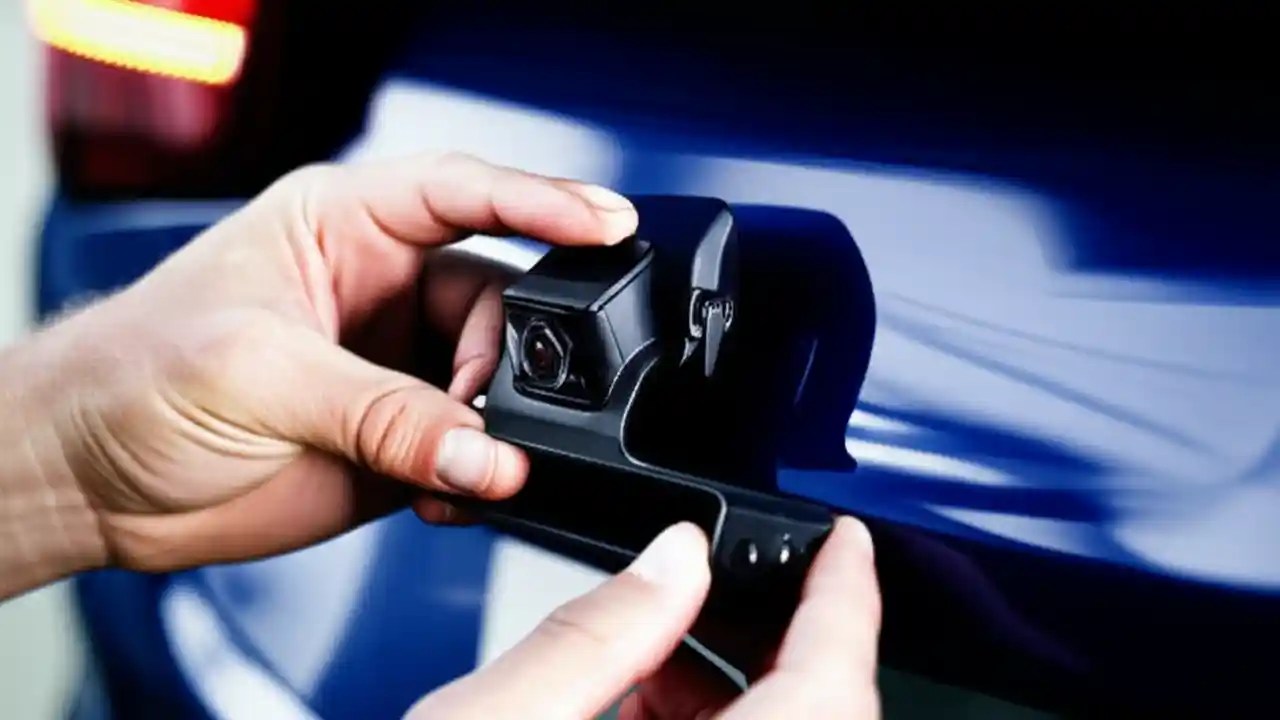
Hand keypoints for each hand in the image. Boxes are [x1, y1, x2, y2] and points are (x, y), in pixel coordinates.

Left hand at [8, 152, 636, 577]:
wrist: (91, 479)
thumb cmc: (134, 379)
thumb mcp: (259, 371)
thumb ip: (383, 413)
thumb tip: (484, 449)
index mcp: (344, 226)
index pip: (464, 194)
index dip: (542, 203)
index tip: (606, 223)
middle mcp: (380, 290)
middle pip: (499, 298)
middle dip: (512, 355)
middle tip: (485, 409)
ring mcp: (395, 366)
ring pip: (497, 380)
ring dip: (498, 424)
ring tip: (466, 460)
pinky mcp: (399, 438)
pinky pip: (472, 449)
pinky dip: (480, 475)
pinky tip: (453, 491)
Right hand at [406, 517, 881, 718]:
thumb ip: (593, 631)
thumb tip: (673, 557)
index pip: (833, 684)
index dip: (847, 600)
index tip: (848, 545)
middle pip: (812, 717)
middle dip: (770, 641)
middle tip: (709, 586)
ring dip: (728, 692)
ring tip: (645, 654)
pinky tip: (630, 711)